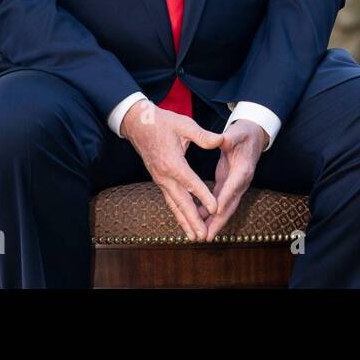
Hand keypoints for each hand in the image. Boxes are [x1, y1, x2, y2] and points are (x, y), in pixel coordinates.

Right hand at [120, 99, 227, 240]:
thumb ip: (202, 135)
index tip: (215, 208)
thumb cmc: (163, 122)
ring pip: (174, 205)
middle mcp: (165, 176)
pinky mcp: (159, 180)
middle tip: (203, 235)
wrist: (139, 124)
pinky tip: (185, 223)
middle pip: (181, 201)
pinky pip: (170, 200)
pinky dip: (178, 213)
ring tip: (195, 237)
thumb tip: (220, 140)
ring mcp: (160, 180)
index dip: (203, 196)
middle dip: (193, 219)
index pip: (191, 183)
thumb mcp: (184, 124)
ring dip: (184, 221)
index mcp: (173, 162)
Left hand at [199, 119, 267, 240]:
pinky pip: (219, 202)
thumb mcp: (237, 133)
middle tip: (207, 236)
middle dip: (219, 221)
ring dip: (214, 222)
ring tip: (201, 236)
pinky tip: (198, 220)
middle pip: (230, 204)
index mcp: (244, 169)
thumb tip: (221, 139)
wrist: (253, 137)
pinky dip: (210, 212)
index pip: (234, 186)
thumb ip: (229, 138)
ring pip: (225, 207)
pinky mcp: (228, 185)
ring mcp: (235, 185)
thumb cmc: (244, 133)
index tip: (216, 211)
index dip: (225, 198)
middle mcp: (241, 181)